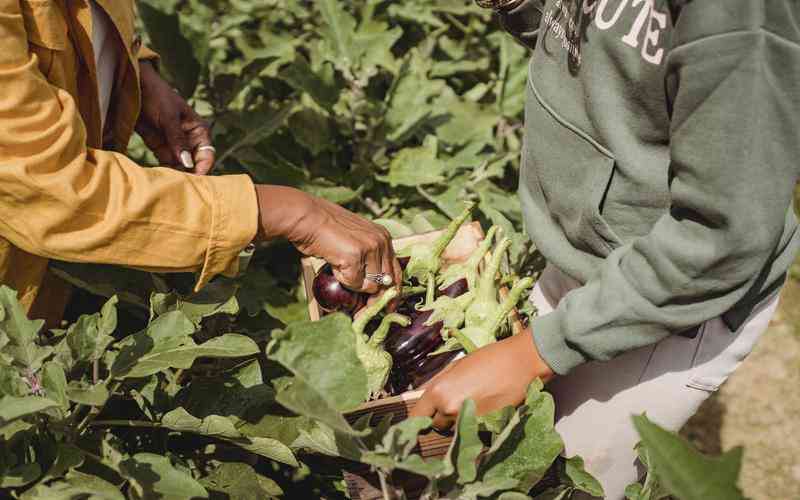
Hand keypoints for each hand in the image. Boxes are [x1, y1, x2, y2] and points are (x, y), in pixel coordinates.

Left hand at [136, 61, 214, 174]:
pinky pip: (166, 164)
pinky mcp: (160, 148)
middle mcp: (190, 140)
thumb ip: (177, 140)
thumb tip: (187, 163)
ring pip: (181, 166)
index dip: (203, 168)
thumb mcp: (168, 117)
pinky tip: (160, 177)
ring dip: (176, 174)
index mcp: (199, 131)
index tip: (194, 179)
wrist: (133, 87)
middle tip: (179, 184)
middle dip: (189, 174)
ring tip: (168, 183)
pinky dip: (164, 171)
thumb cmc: (156, 96)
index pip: (207, 154)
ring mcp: (175, 145)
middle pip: (195, 164)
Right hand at [254, 185, 401, 293]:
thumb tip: (375, 287)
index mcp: (383, 237)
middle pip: (387, 283)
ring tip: (339, 267)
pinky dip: (342, 279)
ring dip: (353, 284)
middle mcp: (381, 241)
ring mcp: (370, 248)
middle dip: (376, 301)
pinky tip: (334, 264)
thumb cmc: (325, 229)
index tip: (388, 307)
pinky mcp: (355, 256)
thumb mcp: (356, 239)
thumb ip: (368, 258)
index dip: (392, 292)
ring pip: (370, 286)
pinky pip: (354, 283)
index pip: (396, 271)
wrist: (307, 217)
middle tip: (364, 312)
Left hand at [409, 329, 553, 430]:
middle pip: (437, 425)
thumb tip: (428, 399)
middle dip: (444, 418)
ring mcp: (468, 421)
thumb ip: (439, 384)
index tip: (424, 418)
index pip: (417, 416)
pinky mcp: (486, 428)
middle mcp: (450, 409)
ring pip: (455, 430)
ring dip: (460, 422)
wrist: (521, 363)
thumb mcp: (456, 366)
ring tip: (475, 404)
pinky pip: (474, 432)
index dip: (419, 418)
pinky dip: (477, 425)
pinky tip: (487, 409)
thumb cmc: (489, 359)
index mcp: (439, 392)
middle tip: (458, 403)